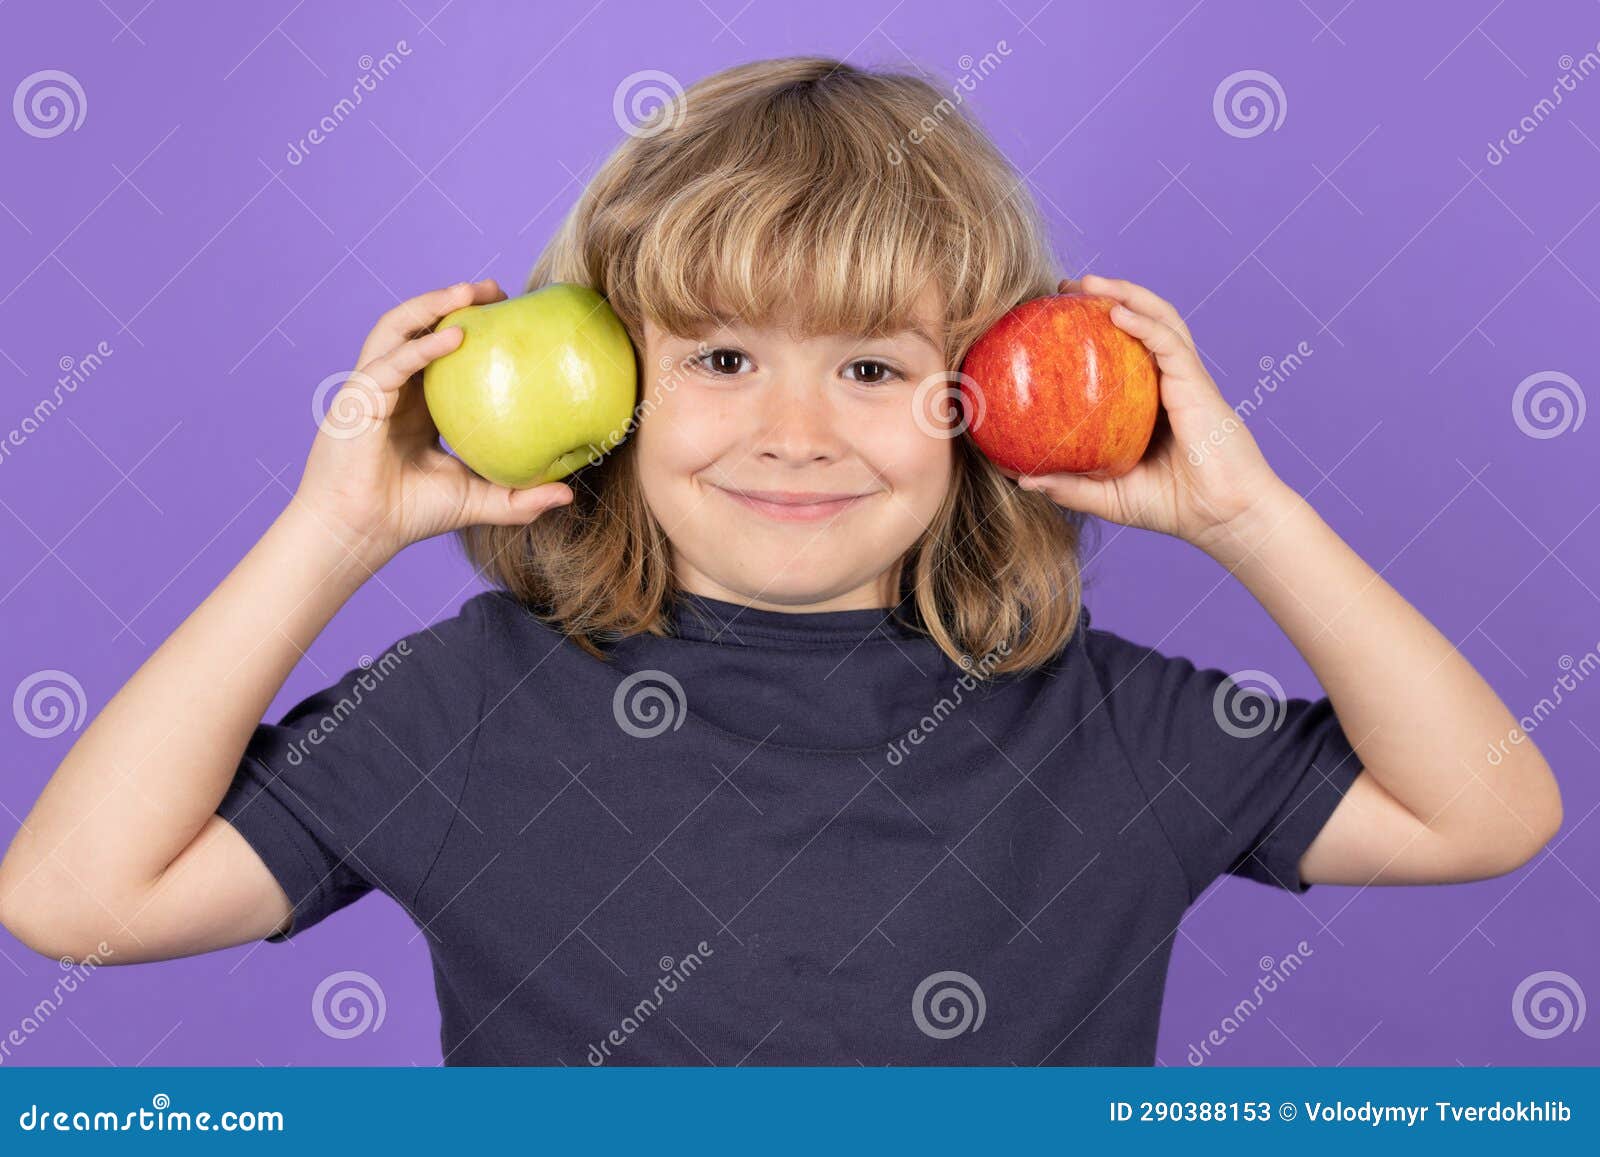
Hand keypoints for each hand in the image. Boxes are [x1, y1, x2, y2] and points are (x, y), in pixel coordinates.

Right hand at [291, 279, 573, 567]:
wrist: (360, 532)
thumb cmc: (410, 515)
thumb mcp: (478, 500)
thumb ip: (520, 497)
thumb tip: (569, 493)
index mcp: (417, 404)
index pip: (441, 352)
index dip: (472, 328)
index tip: (512, 315)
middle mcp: (394, 388)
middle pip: (420, 327)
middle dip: (455, 301)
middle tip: (498, 290)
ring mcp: (372, 388)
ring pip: (398, 328)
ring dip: (433, 304)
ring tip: (472, 291)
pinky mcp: (358, 398)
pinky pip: (393, 362)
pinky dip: (423, 346)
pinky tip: (457, 335)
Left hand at [1006, 274, 1289, 553]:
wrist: (1225, 517)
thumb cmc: (1175, 506)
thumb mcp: (1109, 497)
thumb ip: (1069, 486)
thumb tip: (1020, 478)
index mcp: (1151, 402)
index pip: (1124, 352)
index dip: (1094, 327)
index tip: (1056, 316)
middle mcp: (1168, 383)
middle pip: (1142, 322)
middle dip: (1108, 295)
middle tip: (1065, 287)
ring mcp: (1185, 380)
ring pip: (1159, 319)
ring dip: (1127, 294)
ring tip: (1090, 282)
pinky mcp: (1197, 385)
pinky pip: (1168, 344)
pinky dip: (1144, 323)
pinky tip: (1117, 312)